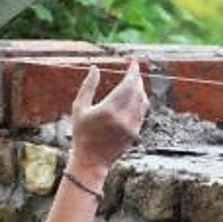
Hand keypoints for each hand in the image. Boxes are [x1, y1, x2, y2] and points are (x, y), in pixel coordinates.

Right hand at [69, 58, 148, 177]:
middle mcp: (123, 117)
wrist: (91, 161)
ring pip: (143, 100)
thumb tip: (95, 68)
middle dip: (136, 77)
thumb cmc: (81, 134)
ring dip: (140, 88)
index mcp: (109, 110)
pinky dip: (140, 100)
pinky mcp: (135, 132)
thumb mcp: (79, 108)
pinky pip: (142, 111)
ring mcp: (132, 126)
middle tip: (132, 68)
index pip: (128, 84)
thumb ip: (87, 87)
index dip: (133, 70)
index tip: (133, 60)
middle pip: (138, 90)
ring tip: (133, 81)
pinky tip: (134, 96)